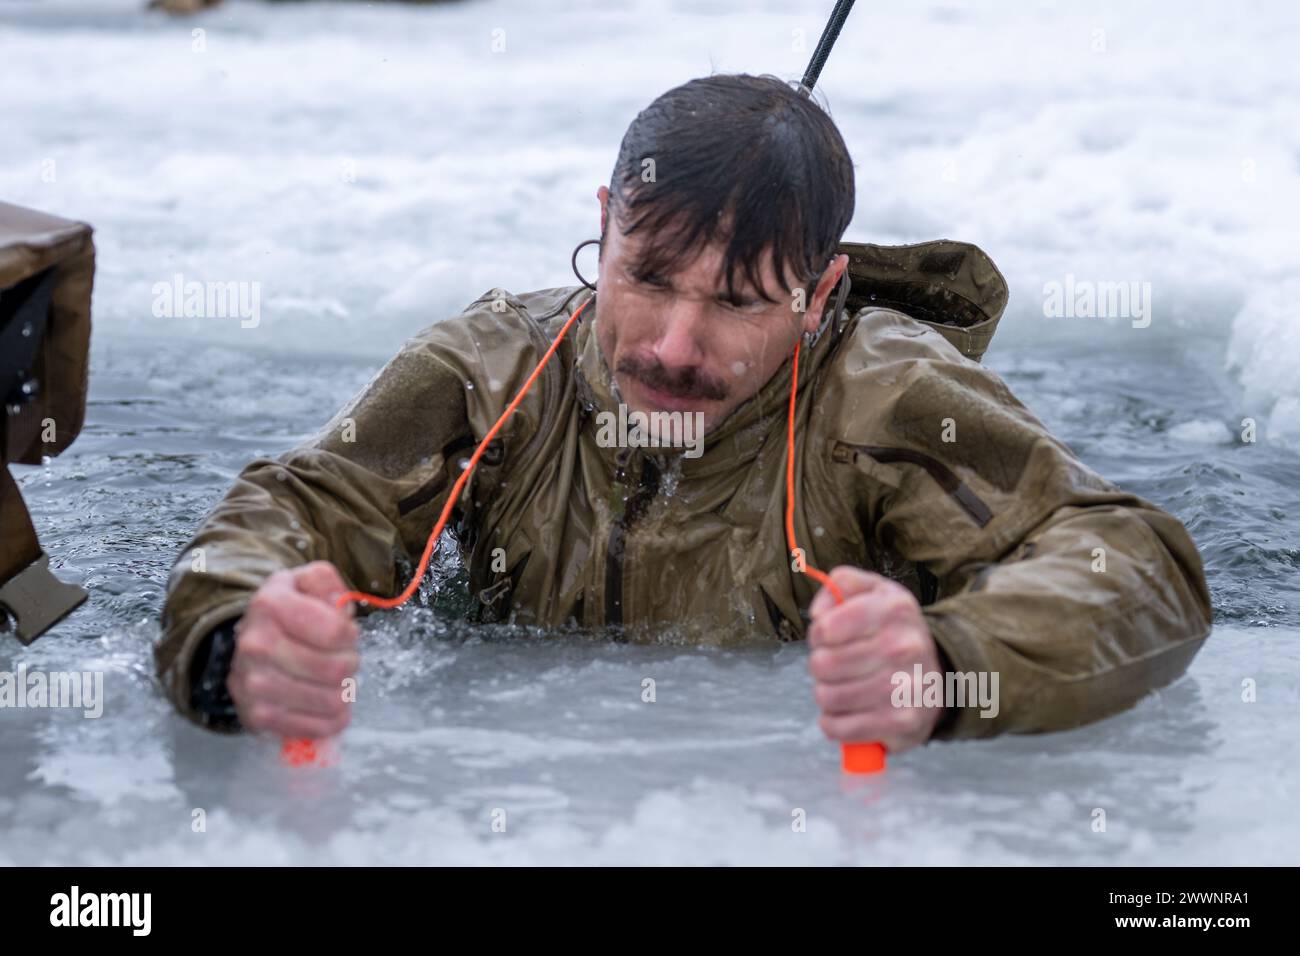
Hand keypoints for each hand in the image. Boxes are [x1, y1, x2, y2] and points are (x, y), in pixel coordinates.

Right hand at [227, 561, 358, 738]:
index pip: (336, 631)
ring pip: (330, 701)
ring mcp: (253, 685)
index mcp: (270, 605)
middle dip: (350, 663)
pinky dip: (332, 719)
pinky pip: (316, 728)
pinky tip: (326, 703)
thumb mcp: (305, 582)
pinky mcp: (258, 717)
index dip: (350, 634)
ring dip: (343, 692)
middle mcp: (255, 645)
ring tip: (333, 680)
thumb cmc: (289, 612)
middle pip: (336, 670)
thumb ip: (327, 582)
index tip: (343, 633)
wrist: (249, 643)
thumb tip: (339, 606)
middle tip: (342, 659)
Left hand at [807, 566, 944, 754]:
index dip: (819, 634)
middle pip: (823, 664)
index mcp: (894, 609)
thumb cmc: (892, 631)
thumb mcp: (873, 591)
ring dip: (826, 694)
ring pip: (828, 697)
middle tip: (837, 665)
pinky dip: (834, 723)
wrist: (936, 675)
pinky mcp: (902, 723)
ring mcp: (906, 688)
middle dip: (821, 665)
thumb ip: (842, 584)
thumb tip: (819, 613)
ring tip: (844, 687)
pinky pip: (839, 728)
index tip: (830, 637)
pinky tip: (847, 712)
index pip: (826, 628)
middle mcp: (904, 646)